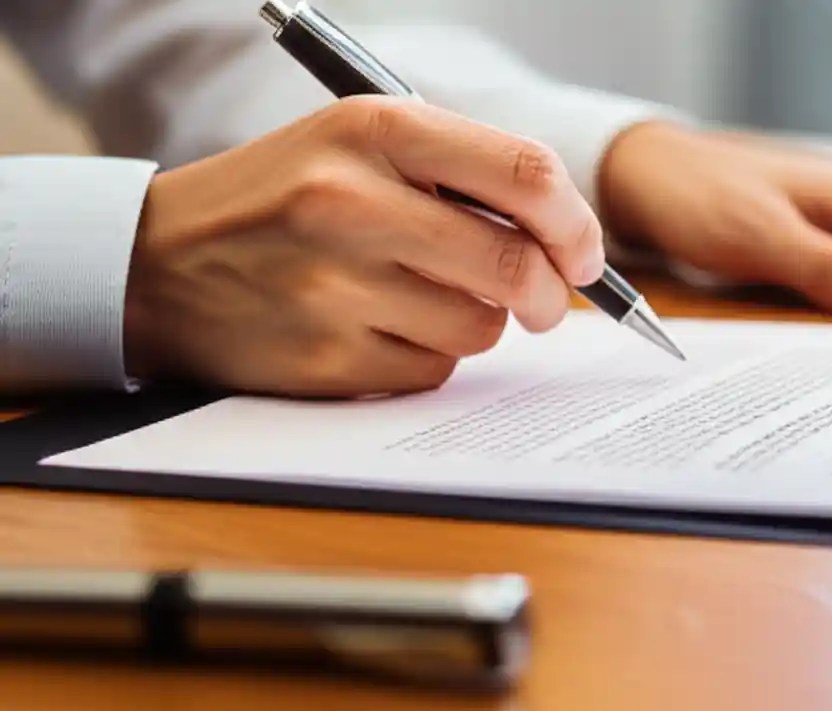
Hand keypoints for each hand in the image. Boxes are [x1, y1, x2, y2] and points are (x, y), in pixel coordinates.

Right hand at [125, 97, 603, 396]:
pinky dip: (425, 356)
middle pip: (515, 266)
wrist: (156, 264)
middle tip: (545, 302)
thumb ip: (461, 173)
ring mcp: (336, 287)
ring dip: (475, 322)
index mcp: (374, 130)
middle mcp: (354, 203)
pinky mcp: (325, 359)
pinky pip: (432, 370)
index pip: (525, 171)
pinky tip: (376, 329)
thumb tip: (567, 238)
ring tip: (418, 297)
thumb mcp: (357, 145)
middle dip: (549, 295)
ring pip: (480, 328)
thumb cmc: (279, 199)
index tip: (586, 254)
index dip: (576, 223)